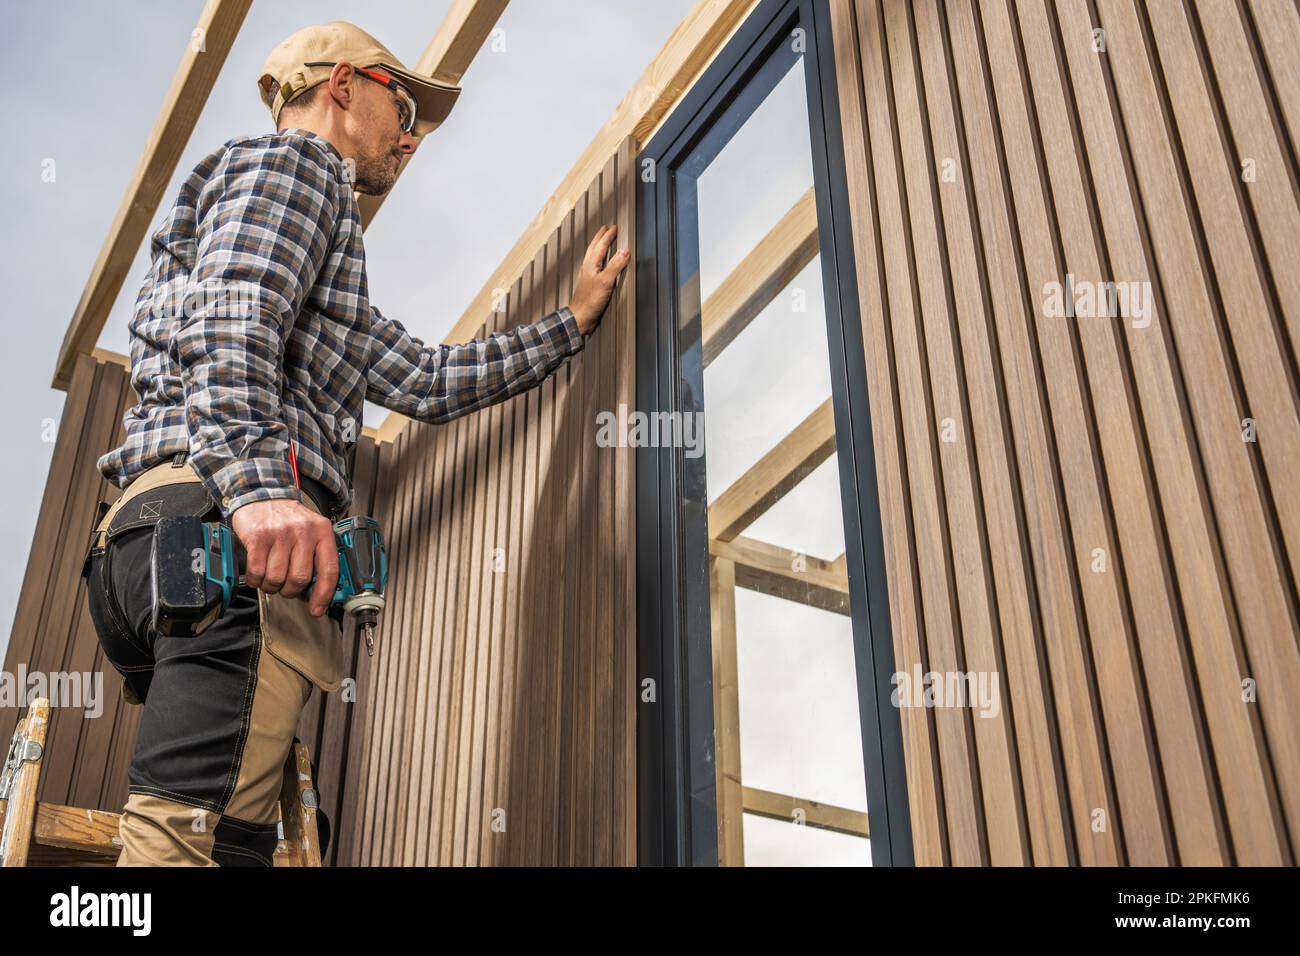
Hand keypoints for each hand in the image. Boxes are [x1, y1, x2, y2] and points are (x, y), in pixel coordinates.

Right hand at [230, 497, 338, 616]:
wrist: (263, 495)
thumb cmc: (289, 519)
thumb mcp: (312, 531)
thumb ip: (318, 555)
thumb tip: (319, 591)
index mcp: (323, 532)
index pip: (329, 570)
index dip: (323, 595)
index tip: (317, 609)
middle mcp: (304, 532)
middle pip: (300, 579)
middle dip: (290, 591)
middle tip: (285, 587)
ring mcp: (281, 534)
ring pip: (277, 578)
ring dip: (271, 586)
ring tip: (270, 579)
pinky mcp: (259, 537)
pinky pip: (257, 572)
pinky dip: (256, 580)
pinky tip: (257, 575)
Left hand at [568, 224, 629, 334]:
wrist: (580, 318)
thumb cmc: (590, 301)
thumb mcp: (606, 281)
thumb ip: (615, 265)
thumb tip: (625, 250)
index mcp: (591, 264)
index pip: (601, 245)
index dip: (608, 236)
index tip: (615, 228)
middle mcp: (587, 268)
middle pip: (593, 248)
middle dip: (600, 237)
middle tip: (605, 229)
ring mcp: (587, 276)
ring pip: (591, 256)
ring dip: (597, 247)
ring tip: (601, 242)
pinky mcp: (589, 285)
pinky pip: (593, 266)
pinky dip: (597, 260)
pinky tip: (600, 265)